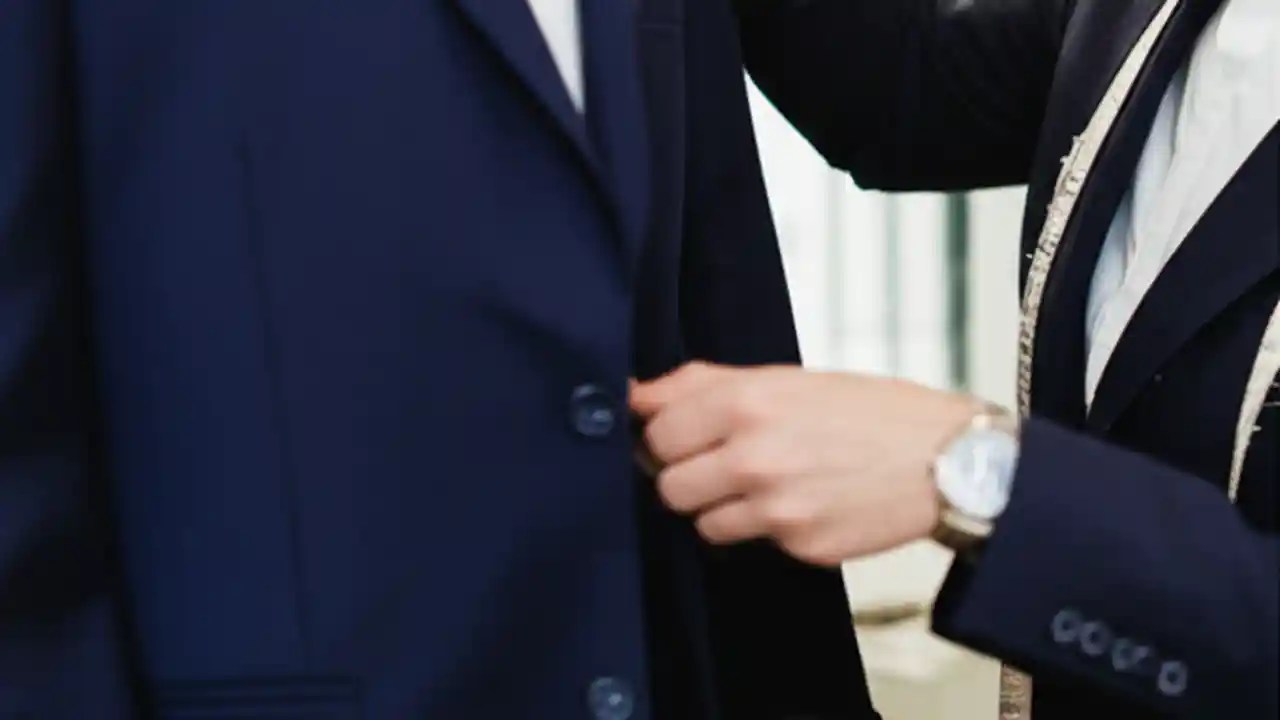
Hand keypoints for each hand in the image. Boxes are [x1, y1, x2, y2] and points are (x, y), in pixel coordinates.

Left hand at [630, 362, 978, 565]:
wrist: (944, 459)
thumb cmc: (867, 411)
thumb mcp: (785, 377)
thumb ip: (704, 385)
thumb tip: (636, 394)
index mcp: (746, 402)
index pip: (656, 432)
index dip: (666, 436)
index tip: (680, 436)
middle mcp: (754, 456)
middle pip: (669, 485)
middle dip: (688, 476)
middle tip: (722, 463)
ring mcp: (776, 507)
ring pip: (703, 522)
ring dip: (721, 508)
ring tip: (766, 484)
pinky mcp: (798, 545)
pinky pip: (751, 543)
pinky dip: (766, 529)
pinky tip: (802, 503)